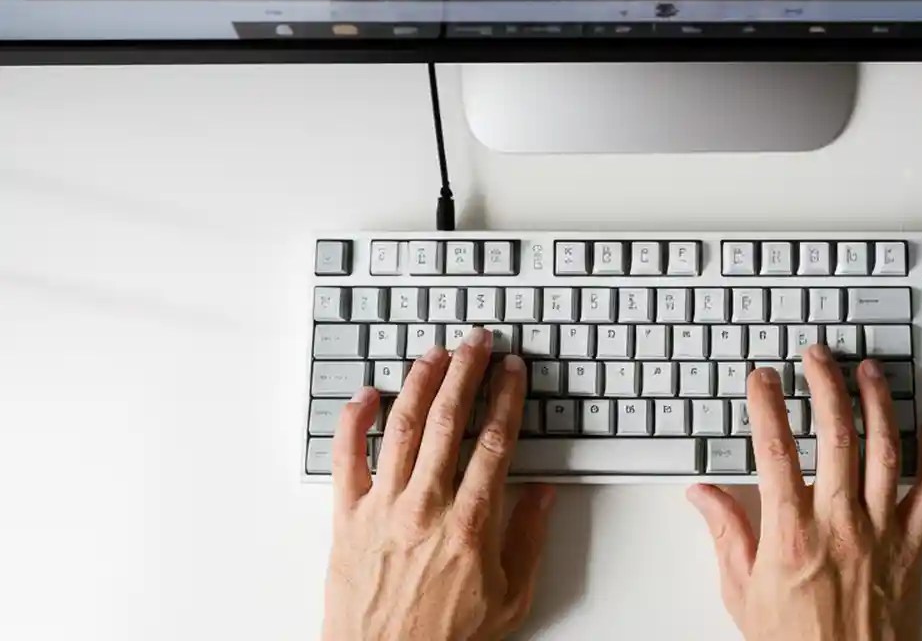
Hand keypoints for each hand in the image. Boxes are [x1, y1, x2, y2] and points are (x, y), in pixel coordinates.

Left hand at [323, 329, 555, 640]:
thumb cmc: (446, 639)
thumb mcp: (510, 599)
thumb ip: (529, 541)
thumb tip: (544, 494)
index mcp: (470, 524)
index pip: (494, 442)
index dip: (506, 398)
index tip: (513, 371)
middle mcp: (425, 506)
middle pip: (447, 420)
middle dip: (466, 371)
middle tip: (477, 341)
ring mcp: (382, 508)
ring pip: (400, 427)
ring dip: (419, 382)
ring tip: (434, 353)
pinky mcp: (346, 518)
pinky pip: (345, 459)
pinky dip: (353, 421)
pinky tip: (366, 394)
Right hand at [688, 348, 921, 640]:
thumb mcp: (741, 593)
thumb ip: (725, 534)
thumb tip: (702, 495)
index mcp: (791, 534)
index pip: (775, 450)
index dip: (766, 405)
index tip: (761, 379)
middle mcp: (839, 525)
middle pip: (835, 436)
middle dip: (824, 385)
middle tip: (815, 356)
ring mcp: (881, 533)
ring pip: (885, 452)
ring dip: (878, 403)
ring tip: (869, 371)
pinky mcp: (912, 549)